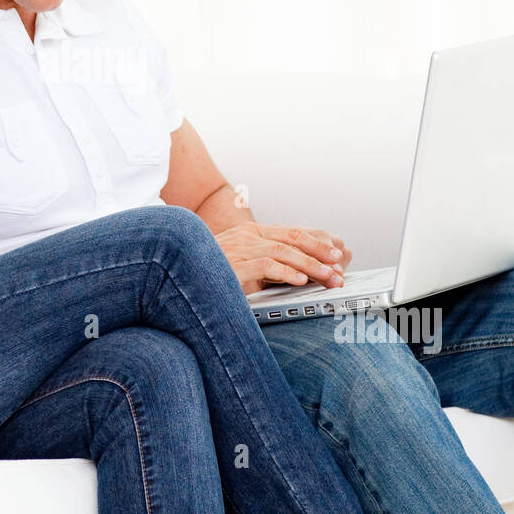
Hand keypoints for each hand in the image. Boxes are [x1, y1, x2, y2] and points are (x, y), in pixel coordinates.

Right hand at [213, 223, 351, 294]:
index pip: (291, 233)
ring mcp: (238, 248)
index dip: (317, 243)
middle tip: (340, 267)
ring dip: (311, 266)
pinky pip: (266, 264)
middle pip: (293, 239)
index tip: (337, 255)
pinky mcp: (232, 264)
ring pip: (285, 251)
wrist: (174, 274)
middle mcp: (246, 236)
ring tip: (329, 278)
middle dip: (321, 253)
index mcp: (250, 234)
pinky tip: (300, 281)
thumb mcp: (241, 266)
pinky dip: (286, 272)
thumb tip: (298, 274)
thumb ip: (265, 265)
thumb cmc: (208, 275)